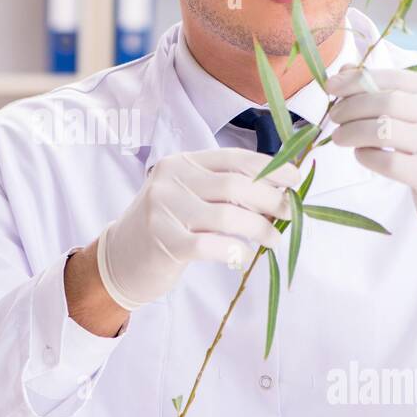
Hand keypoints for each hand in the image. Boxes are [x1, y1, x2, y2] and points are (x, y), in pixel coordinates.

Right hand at [96, 147, 304, 310]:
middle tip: (291, 214)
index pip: (234, 159)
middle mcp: (171, 180)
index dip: (271, 168)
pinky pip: (210, 245)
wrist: (118, 258)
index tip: (297, 179)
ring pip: (228, 216)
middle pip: (236, 186)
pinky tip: (243, 256)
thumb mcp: (187, 196)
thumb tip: (278, 191)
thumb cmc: (164, 226)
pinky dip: (233, 251)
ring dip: (259, 229)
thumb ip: (222, 189)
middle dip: (272, 200)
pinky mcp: (163, 242)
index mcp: (182, 163)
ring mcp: (164, 210)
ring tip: (273, 240)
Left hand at [324, 64, 416, 258]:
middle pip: (388, 102)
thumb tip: (344, 72)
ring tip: (340, 137)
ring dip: (353, 131)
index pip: (398, 78)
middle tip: (334, 117)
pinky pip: (388, 162)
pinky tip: (362, 156)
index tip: (331, 86)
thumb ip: (391, 98)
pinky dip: (367, 156)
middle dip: (352, 106)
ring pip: (384, 130)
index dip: (360, 79)